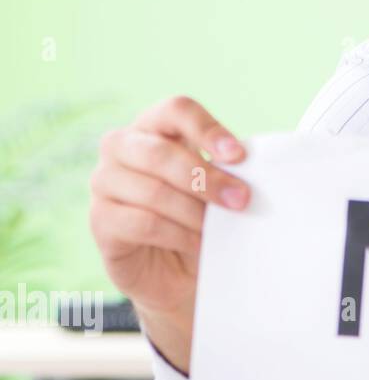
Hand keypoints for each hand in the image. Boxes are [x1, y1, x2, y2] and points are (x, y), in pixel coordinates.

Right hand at [88, 96, 248, 374]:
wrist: (178, 270)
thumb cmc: (200, 216)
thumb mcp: (217, 187)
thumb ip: (228, 169)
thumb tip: (256, 165)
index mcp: (155, 126)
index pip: (176, 109)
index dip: (208, 129)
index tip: (239, 156)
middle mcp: (121, 147)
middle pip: (161, 152)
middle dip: (206, 178)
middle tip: (241, 200)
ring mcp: (104, 182)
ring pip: (153, 191)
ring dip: (194, 212)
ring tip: (219, 229)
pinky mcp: (100, 220)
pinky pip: (142, 223)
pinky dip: (178, 234)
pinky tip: (200, 244)